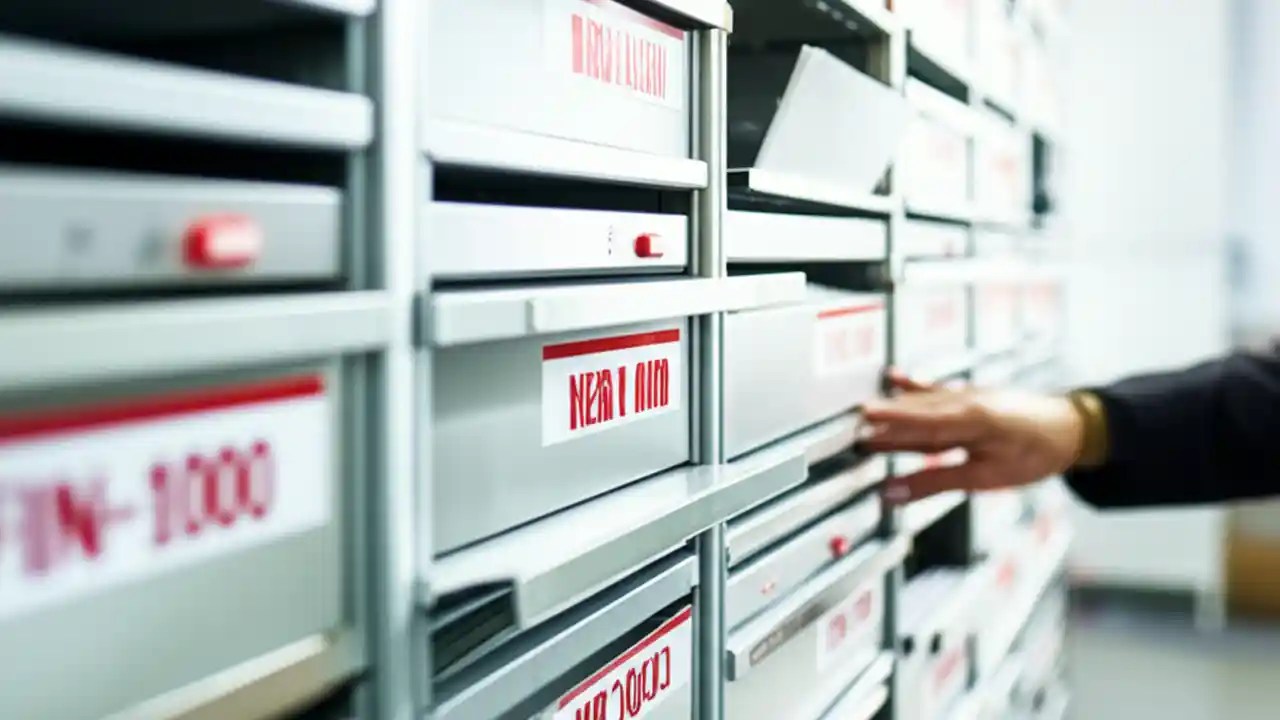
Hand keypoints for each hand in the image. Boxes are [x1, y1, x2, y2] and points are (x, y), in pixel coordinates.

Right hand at [862, 370, 1084, 503]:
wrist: (1070, 427)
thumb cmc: (1035, 454)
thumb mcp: (986, 477)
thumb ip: (935, 483)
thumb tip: (894, 492)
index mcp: (972, 421)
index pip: (921, 424)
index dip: (890, 424)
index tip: (861, 423)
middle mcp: (966, 402)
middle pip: (916, 412)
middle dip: (885, 419)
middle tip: (851, 425)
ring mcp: (969, 396)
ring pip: (923, 402)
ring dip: (894, 407)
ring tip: (864, 411)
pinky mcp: (972, 395)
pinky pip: (937, 391)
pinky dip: (916, 386)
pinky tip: (896, 377)